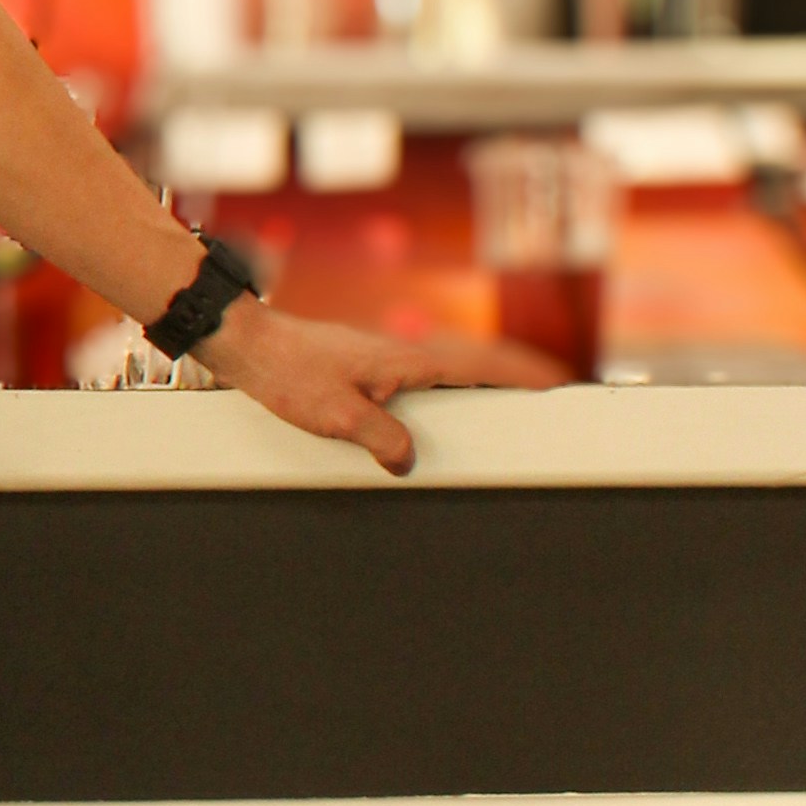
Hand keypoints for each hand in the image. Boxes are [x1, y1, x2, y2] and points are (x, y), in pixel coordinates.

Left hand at [209, 290, 565, 475]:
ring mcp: (385, 358)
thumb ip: (383, 439)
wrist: (250, 346)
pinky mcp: (366, 367)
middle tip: (546, 390)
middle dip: (513, 375)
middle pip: (473, 364)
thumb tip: (408, 460)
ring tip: (505, 402)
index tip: (555, 383)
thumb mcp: (338, 417)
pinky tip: (441, 405)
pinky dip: (444, 388)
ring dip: (480, 380)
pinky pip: (420, 379)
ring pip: (447, 370)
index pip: (480, 365)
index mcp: (407, 360)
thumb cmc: (288, 372)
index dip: (521, 375)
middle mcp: (402, 354)